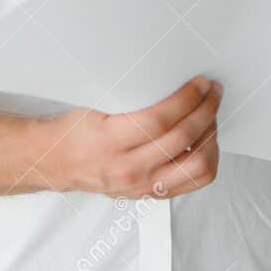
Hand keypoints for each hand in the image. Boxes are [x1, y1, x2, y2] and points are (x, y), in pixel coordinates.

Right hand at [29, 75, 222, 199]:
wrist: (58, 163)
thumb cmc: (75, 131)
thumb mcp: (95, 106)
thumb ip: (131, 98)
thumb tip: (171, 77)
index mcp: (110, 143)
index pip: (160, 120)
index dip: (187, 98)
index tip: (200, 83)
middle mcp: (129, 170)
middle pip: (183, 140)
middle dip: (206, 110)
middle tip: (212, 92)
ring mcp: (143, 186)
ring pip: (197, 167)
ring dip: (211, 136)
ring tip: (210, 116)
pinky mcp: (152, 194)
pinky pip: (193, 181)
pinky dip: (207, 157)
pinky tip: (205, 139)